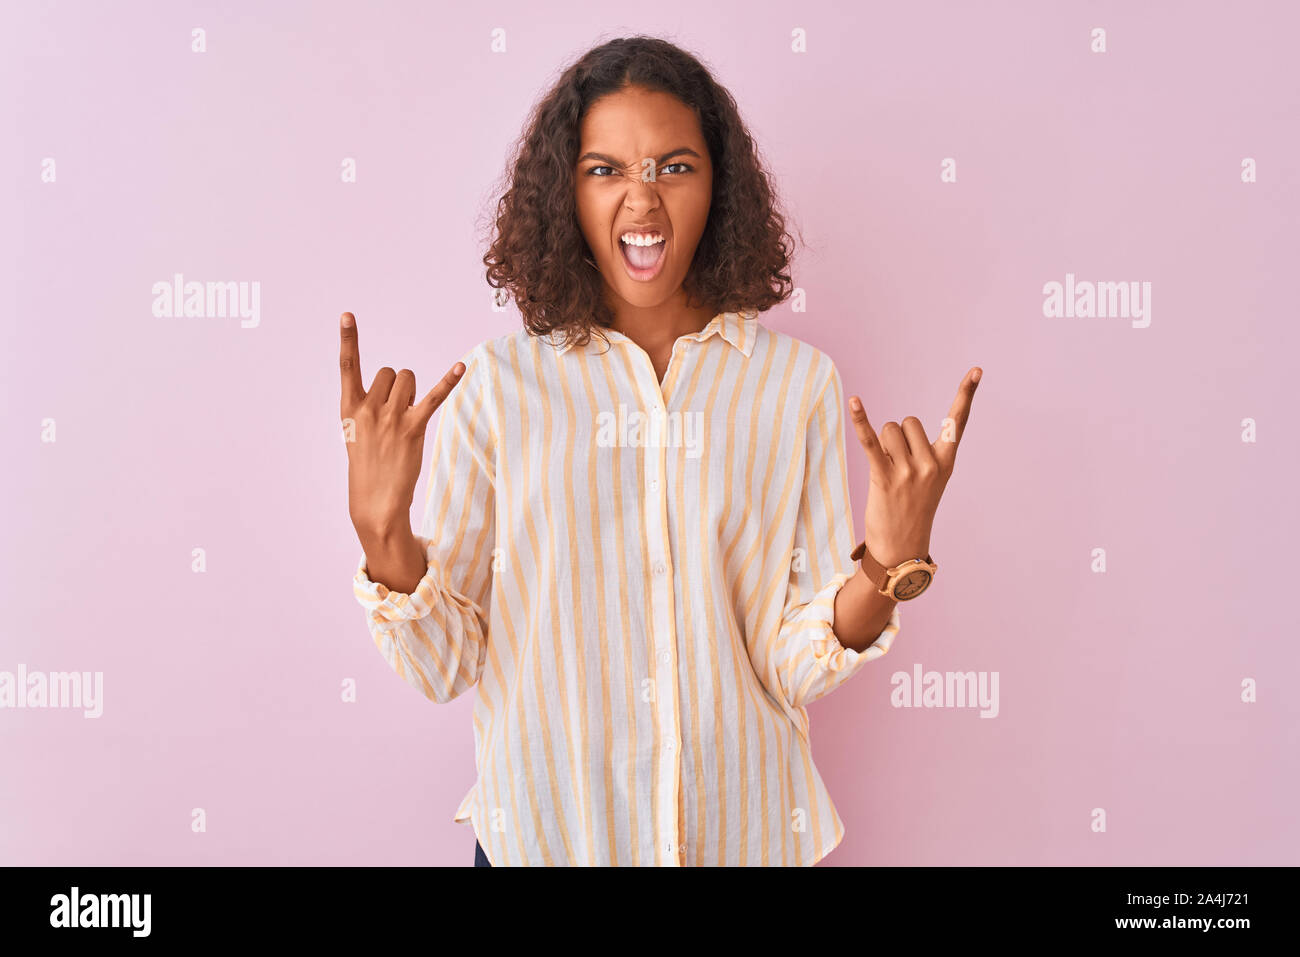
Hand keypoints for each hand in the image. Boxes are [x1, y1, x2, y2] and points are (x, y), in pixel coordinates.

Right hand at [339, 311, 465, 538]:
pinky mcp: (413, 428)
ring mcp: (390, 418)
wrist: (374, 501)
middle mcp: (368, 408)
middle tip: (395, 413)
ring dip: (413, 392)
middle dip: (398, 385)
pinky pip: (433, 397)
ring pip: (409, 379)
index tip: (347, 315)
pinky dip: (449, 381)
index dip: (348, 339)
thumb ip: (367, 404)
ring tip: (407, 418)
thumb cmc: (367, 464)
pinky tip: (462, 367)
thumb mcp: (355, 431)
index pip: (347, 366)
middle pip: (391, 371)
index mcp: (349, 408)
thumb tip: (394, 383)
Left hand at [847, 367, 981, 567]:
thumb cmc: (912, 510)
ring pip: (889, 429)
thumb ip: (923, 452)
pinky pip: (870, 440)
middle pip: (907, 422)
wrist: (901, 549)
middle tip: (898, 468)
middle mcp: (931, 464)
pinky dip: (861, 419)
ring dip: (881, 445)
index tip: (976, 370)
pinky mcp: (884, 477)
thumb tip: (900, 427)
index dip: (966, 394)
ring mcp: (909, 471)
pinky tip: (854, 401)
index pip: (958, 421)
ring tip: (885, 473)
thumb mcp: (929, 480)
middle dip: (897, 438)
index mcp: (946, 462)